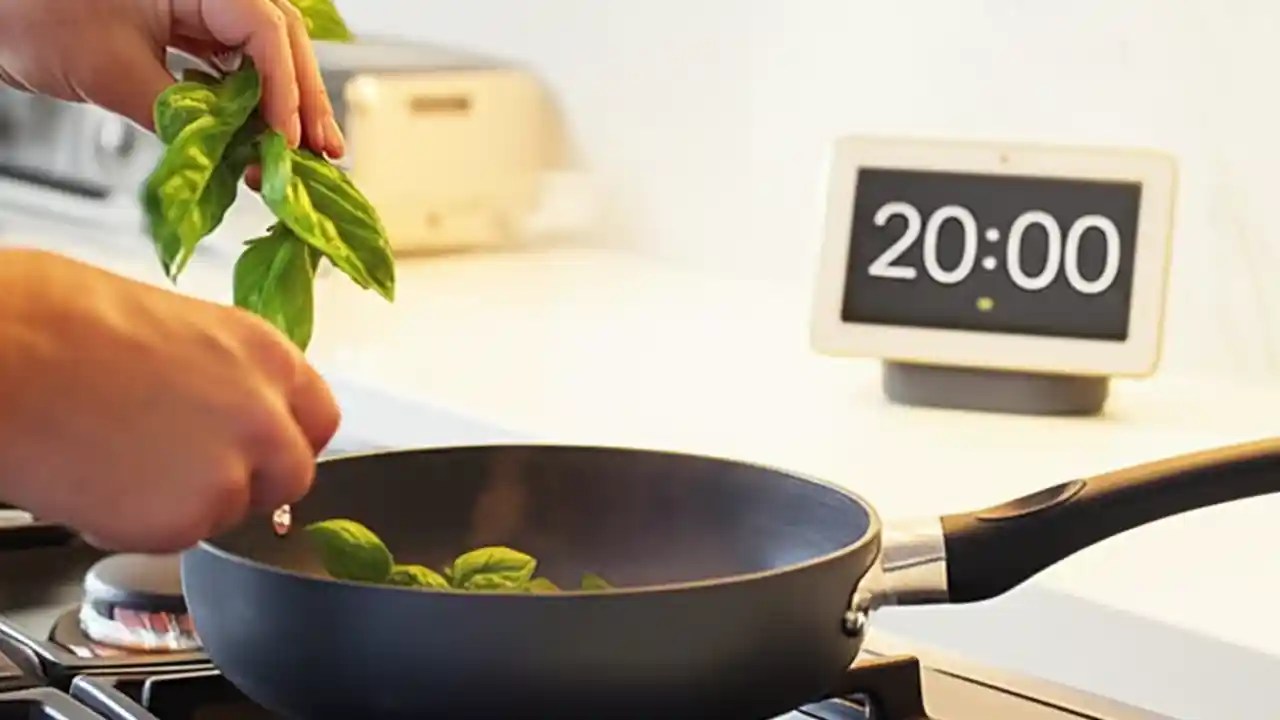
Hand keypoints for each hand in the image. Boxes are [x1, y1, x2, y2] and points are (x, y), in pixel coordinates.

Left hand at [0, 0, 342, 156]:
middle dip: (304, 98)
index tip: (287, 138)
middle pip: (279, 39)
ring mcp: (196, 9)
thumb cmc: (31, 15)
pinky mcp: (183, 33)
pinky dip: (250, 106)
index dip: (283, 87)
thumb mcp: (110, 71)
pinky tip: (261, 138)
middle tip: (322, 151)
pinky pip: (231, 68)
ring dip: (285, 105)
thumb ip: (178, 115)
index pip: (264, 28)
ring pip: (263, 55)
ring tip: (304, 152)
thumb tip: (228, 157)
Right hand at [0, 250, 340, 551]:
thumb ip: (223, 377)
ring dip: (188, 503)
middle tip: (186, 471)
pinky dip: (141, 524)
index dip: (286, 440)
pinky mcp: (186, 519)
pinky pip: (177, 538)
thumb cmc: (63, 323)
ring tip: (121, 460)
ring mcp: (231, 471)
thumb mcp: (177, 329)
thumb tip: (223, 406)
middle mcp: (265, 415)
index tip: (264, 451)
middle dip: (248, 483)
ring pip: (229, 512)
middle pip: (292, 477)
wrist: (7, 354)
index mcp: (266, 355)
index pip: (318, 419)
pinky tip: (99, 482)